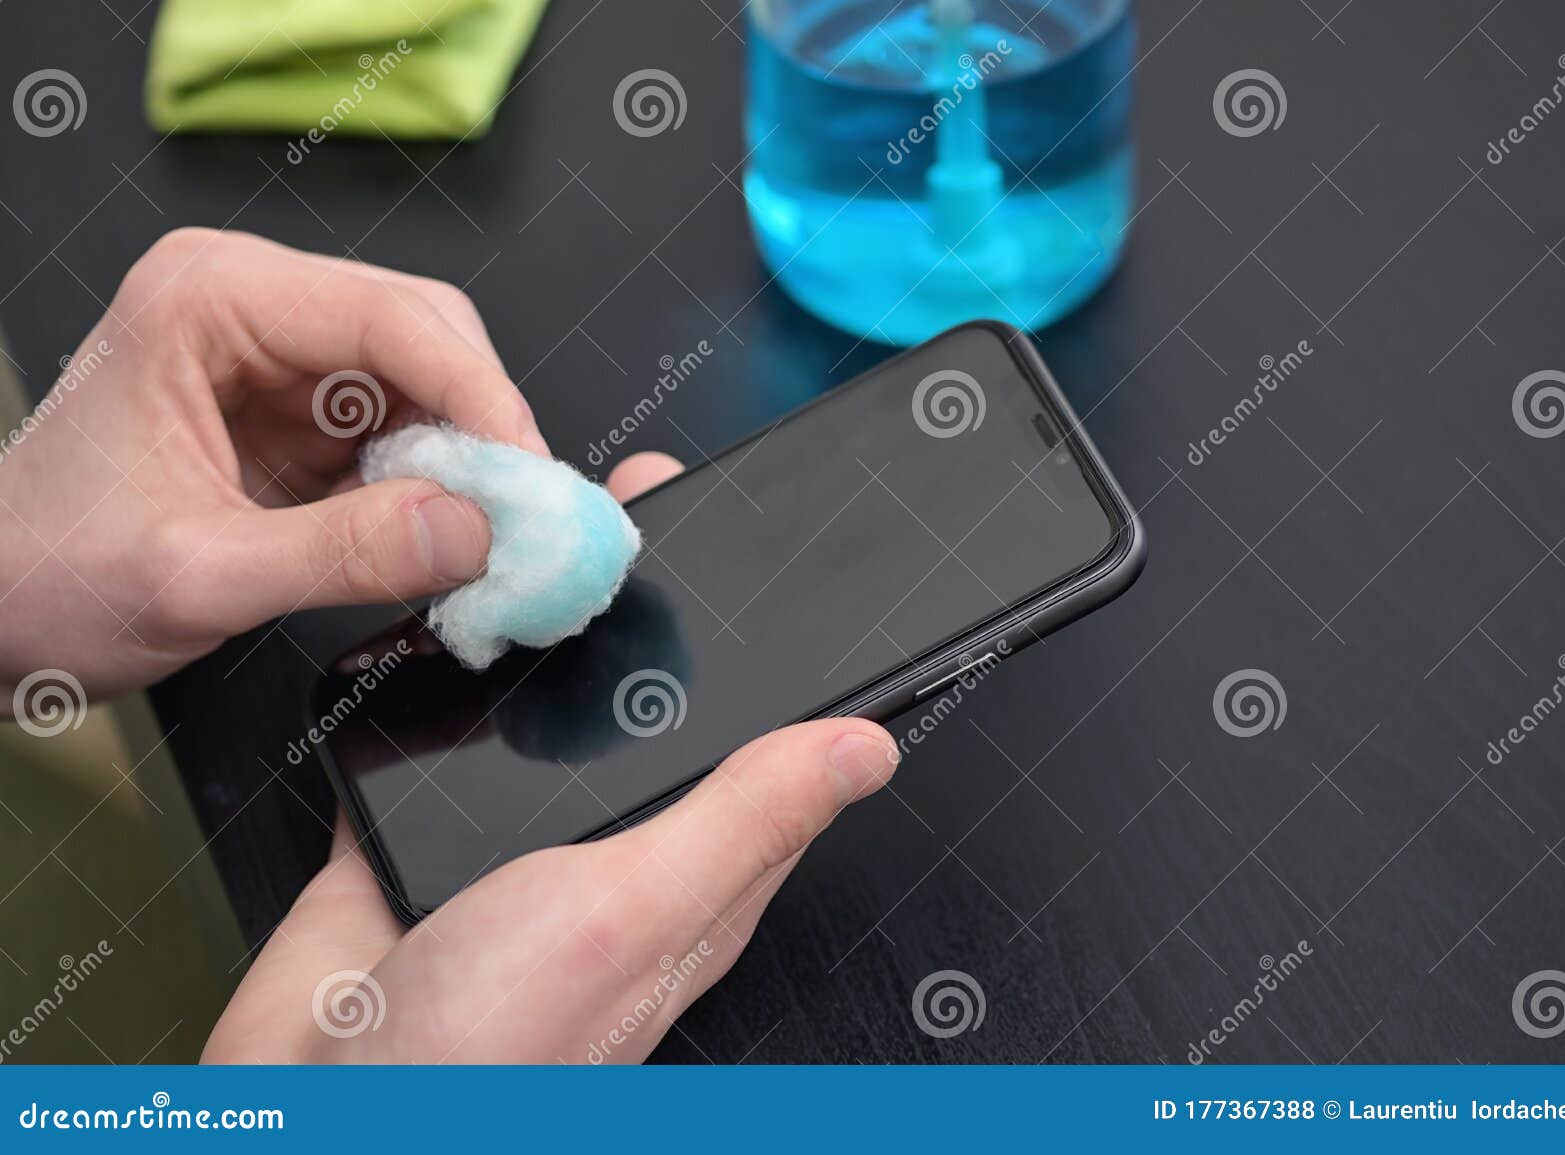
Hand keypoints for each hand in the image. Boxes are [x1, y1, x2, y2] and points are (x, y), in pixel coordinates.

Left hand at [0, 228, 546, 703]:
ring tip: (478, 537)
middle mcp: (250, 307)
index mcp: (209, 300)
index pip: (390, 316)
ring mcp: (276, 357)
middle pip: (424, 334)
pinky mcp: (295, 414)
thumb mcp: (198, 577)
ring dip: (464, 460)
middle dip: (479, 425)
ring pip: (425, 383)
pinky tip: (434, 537)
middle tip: (516, 517)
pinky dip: (434, 485)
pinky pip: (399, 432)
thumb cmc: (46, 575)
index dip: (479, 396)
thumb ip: (341, 555)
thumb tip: (474, 533)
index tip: (530, 481)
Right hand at [202, 453, 900, 1064]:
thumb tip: (867, 750)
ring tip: (540, 537)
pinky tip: (448, 624)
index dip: (773, 652)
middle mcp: (617, 856)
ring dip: (547, 633)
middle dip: (646, 607)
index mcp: (696, 875)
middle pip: (652, 708)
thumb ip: (744, 820)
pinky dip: (447, 679)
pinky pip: (451, 733)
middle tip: (629, 507)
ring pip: (553, 712)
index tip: (762, 555)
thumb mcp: (638, 909)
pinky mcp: (429, 834)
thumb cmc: (486, 1052)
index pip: (768, 746)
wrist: (310, 1099)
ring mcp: (520, 843)